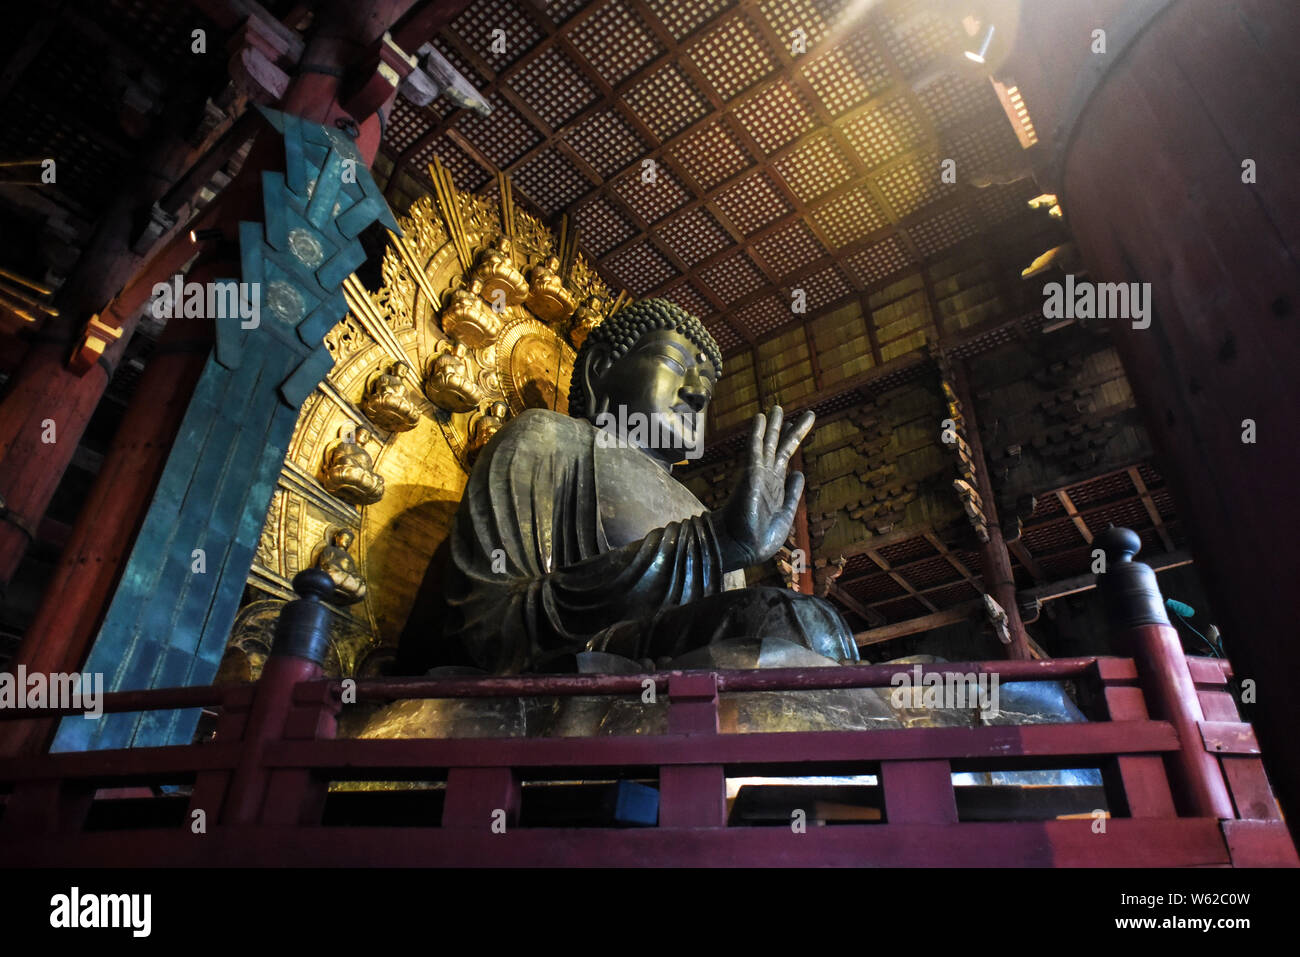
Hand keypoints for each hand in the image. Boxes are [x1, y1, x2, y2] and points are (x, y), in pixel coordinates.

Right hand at [712, 405, 813, 571]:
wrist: (743, 547)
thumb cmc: (760, 538)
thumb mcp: (786, 514)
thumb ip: (793, 494)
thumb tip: (799, 473)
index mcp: (776, 487)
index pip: (785, 458)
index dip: (792, 440)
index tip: (796, 425)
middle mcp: (767, 477)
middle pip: (780, 447)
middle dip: (789, 428)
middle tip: (802, 411)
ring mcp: (759, 474)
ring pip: (769, 443)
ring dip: (774, 425)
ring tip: (778, 406)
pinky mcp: (751, 473)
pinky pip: (754, 448)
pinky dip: (757, 432)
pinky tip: (761, 417)